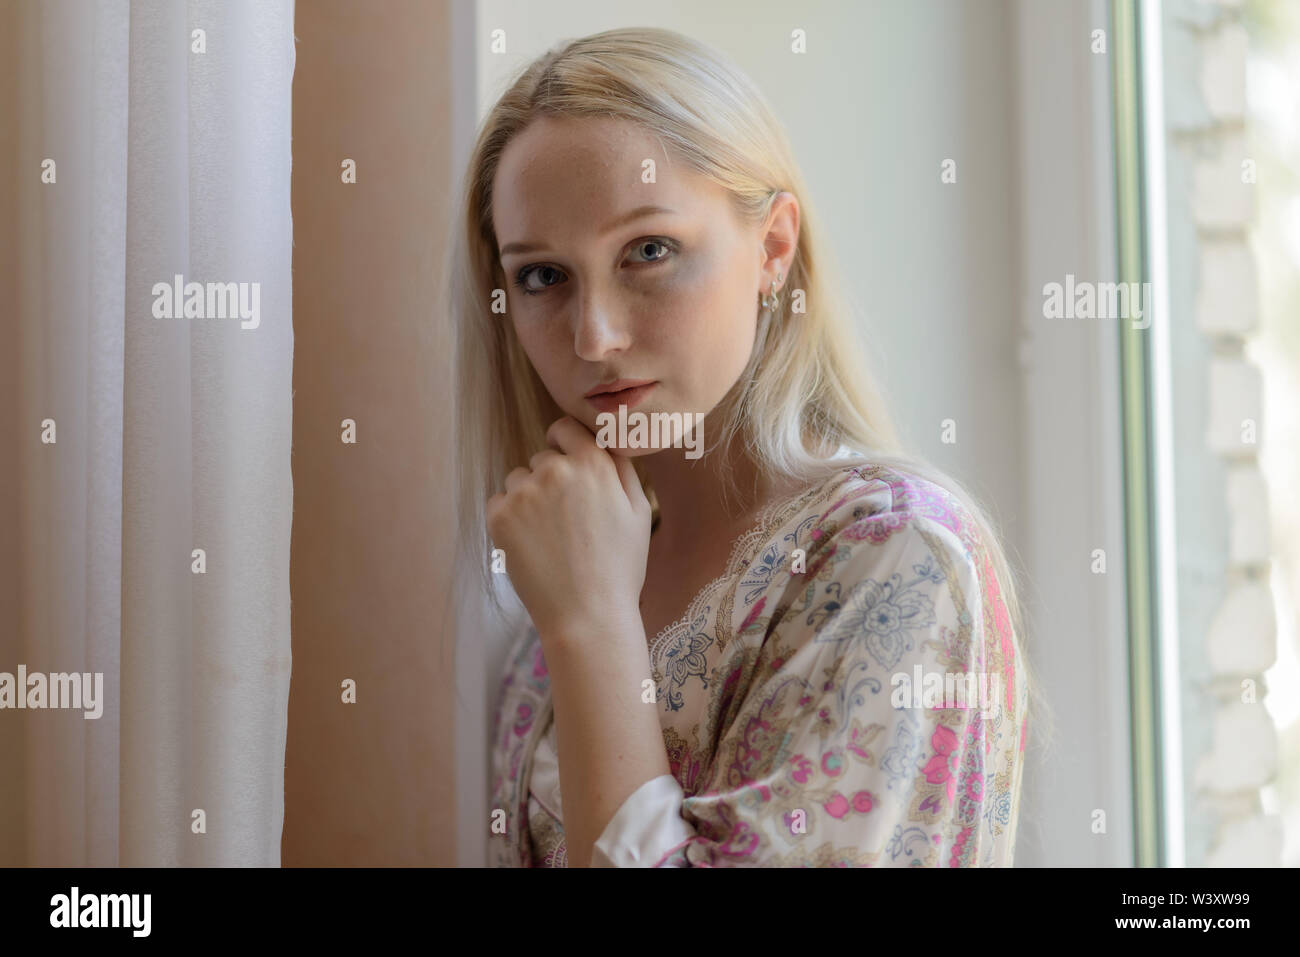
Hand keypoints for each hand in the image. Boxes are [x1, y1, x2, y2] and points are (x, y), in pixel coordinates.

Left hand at [486, 416, 652, 644]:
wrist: (587, 615)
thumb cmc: (619, 567)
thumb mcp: (639, 511)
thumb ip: (622, 467)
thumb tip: (606, 441)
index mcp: (592, 463)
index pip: (564, 428)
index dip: (566, 445)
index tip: (569, 467)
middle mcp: (555, 470)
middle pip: (542, 458)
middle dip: (551, 478)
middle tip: (566, 518)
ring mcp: (523, 492)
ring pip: (518, 480)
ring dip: (529, 498)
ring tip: (549, 535)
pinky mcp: (499, 516)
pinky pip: (499, 502)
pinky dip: (510, 518)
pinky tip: (531, 544)